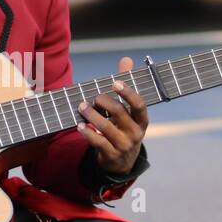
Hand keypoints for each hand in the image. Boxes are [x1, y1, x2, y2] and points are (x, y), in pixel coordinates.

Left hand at [76, 56, 148, 176]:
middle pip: (120, 113)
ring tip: (82, 106)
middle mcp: (135, 133)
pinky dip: (87, 132)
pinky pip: (98, 142)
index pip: (139, 104)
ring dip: (92, 115)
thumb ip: (126, 86)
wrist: (122, 162)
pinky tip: (79, 125)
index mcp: (142, 120)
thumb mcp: (129, 111)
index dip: (128, 93)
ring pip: (106, 127)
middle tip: (94, 97)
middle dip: (104, 102)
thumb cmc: (124, 128)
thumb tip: (126, 60)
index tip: (115, 83)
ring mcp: (124, 145)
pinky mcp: (111, 155)